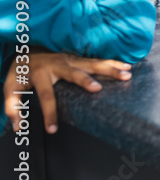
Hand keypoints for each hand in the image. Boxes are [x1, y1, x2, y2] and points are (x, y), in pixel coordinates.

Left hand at [4, 50, 131, 133]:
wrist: (28, 50)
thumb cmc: (21, 72)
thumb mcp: (11, 87)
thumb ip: (12, 106)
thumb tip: (17, 126)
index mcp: (41, 74)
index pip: (46, 96)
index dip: (49, 113)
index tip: (53, 129)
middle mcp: (59, 65)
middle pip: (75, 74)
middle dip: (87, 81)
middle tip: (98, 89)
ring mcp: (71, 60)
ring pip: (92, 64)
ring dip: (109, 69)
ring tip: (126, 74)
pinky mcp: (79, 58)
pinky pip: (98, 60)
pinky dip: (113, 62)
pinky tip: (127, 66)